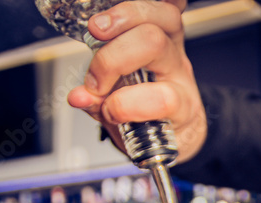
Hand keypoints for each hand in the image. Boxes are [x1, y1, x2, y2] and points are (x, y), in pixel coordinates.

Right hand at [66, 0, 207, 162]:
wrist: (180, 121)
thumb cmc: (156, 125)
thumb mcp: (131, 131)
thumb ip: (103, 112)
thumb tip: (79, 97)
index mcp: (181, 104)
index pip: (165, 98)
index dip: (129, 104)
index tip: (107, 110)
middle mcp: (180, 69)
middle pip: (154, 43)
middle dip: (114, 56)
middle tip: (95, 77)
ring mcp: (176, 45)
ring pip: (163, 16)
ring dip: (124, 17)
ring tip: (96, 30)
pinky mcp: (167, 28)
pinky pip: (160, 5)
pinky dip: (136, 6)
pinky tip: (113, 10)